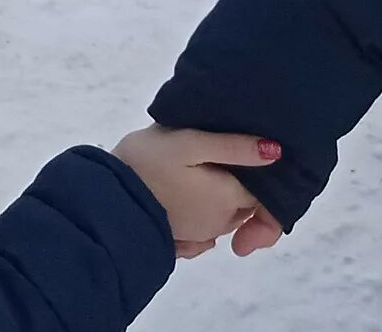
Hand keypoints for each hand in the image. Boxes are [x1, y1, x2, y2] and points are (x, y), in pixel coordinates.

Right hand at [114, 124, 284, 260]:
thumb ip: (233, 146)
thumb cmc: (146, 163)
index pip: (263, 191)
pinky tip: (185, 188)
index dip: (261, 172)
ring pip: (225, 213)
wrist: (105, 199)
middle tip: (215, 151)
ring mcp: (200, 234)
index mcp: (228, 198)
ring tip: (198, 166)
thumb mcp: (190, 142)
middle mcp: (220, 222)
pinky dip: (203, 209)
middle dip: (240, 182)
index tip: (247, 150)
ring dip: (220, 195)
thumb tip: (276, 151)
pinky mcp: (181, 238)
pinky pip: (205, 225)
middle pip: (245, 202)